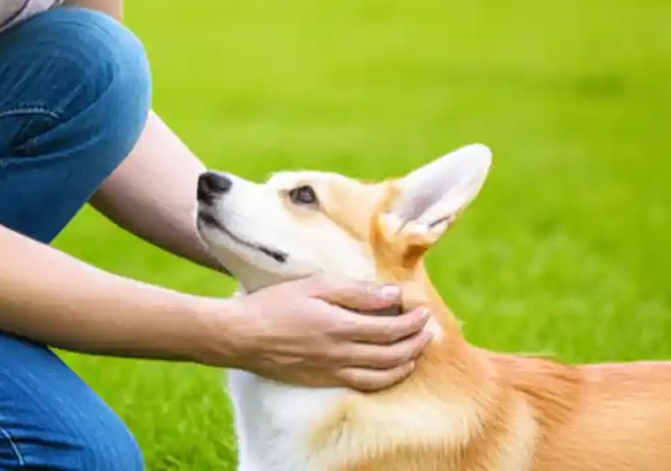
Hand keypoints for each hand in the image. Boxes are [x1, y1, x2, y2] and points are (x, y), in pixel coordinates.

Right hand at [212, 275, 432, 391]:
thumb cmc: (275, 304)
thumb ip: (356, 291)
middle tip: (428, 329)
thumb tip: (393, 294)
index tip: (423, 309)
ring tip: (417, 351)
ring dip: (406, 363)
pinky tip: (391, 370)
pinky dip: (386, 379)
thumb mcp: (314, 285)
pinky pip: (364, 385)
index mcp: (341, 326)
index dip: (413, 320)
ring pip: (383, 375)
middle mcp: (341, 353)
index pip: (391, 328)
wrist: (241, 336)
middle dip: (416, 341)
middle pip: (393, 353)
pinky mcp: (323, 381)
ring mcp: (333, 371)